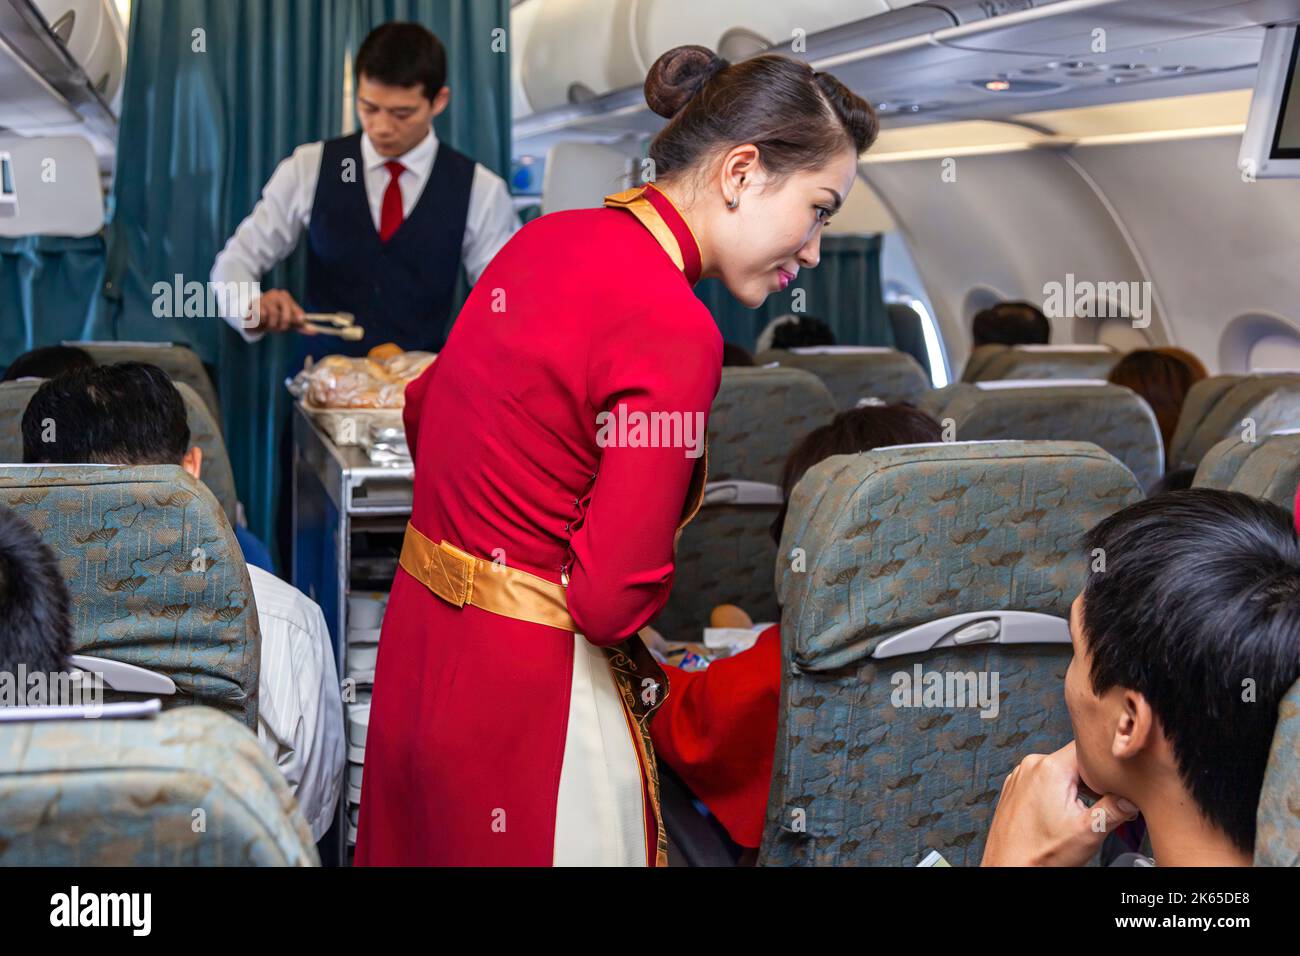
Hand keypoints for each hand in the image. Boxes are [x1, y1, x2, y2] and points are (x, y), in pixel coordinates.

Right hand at [247, 289, 310, 333]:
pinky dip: (263, 321)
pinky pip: (263, 316)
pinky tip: (261, 320)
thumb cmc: (274, 318)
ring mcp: (265, 298)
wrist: (254, 317)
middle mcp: (276, 295)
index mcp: (285, 297)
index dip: (298, 315)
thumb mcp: (288, 321)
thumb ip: (300, 325)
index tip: (300, 321)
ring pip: (274, 315)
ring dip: (273, 324)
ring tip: (270, 324)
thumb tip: (316, 331)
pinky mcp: (255, 304)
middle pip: (286, 312)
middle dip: (285, 324)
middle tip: (281, 328)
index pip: (295, 307)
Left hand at [980, 741, 1138, 866]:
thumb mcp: (1088, 832)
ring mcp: (1020, 775)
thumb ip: (1114, 810)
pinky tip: (1057, 813)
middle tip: (1098, 803)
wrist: (1010, 866)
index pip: (1086, 748)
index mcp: (1050, 768)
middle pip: (1073, 760)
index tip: (1114, 779)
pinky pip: (1042, 780)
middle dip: (1090, 780)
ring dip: (1072, 787)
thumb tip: (1132, 798)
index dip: (1104, 764)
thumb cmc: (1041, 852)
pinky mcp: (1015, 787)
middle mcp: (1032, 765)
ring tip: (1075, 812)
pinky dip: (1054, 792)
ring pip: (1058, 770)